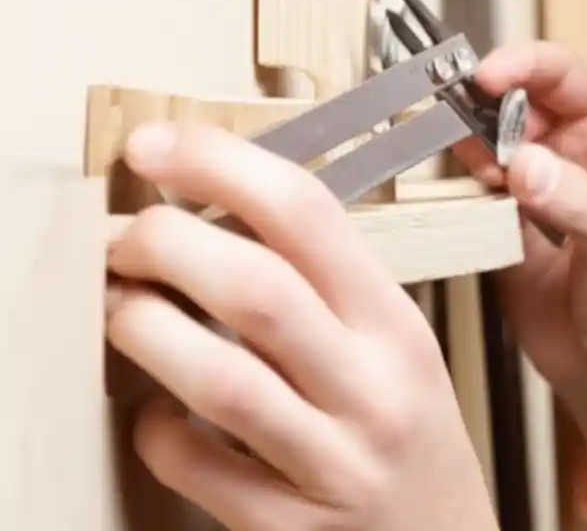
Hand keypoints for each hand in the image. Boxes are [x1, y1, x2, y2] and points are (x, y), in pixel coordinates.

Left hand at [105, 122, 496, 530]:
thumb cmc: (411, 444)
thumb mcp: (398, 352)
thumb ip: (328, 289)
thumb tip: (218, 213)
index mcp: (398, 328)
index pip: (311, 217)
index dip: (223, 165)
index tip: (161, 146)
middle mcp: (375, 389)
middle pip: (257, 289)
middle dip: (164, 244)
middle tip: (126, 239)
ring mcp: (336, 463)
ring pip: (221, 378)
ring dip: (144, 328)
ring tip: (122, 309)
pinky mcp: (293, 527)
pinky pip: (201, 468)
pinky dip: (157, 431)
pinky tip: (157, 413)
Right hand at [453, 41, 586, 404]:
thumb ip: (579, 206)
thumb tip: (524, 161)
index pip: (562, 76)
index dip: (520, 67)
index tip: (481, 81)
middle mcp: (575, 152)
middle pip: (515, 100)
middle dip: (482, 106)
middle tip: (456, 130)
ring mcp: (538, 186)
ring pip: (488, 139)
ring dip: (465, 147)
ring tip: (464, 174)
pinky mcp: (506, 222)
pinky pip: (471, 189)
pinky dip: (457, 189)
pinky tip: (461, 204)